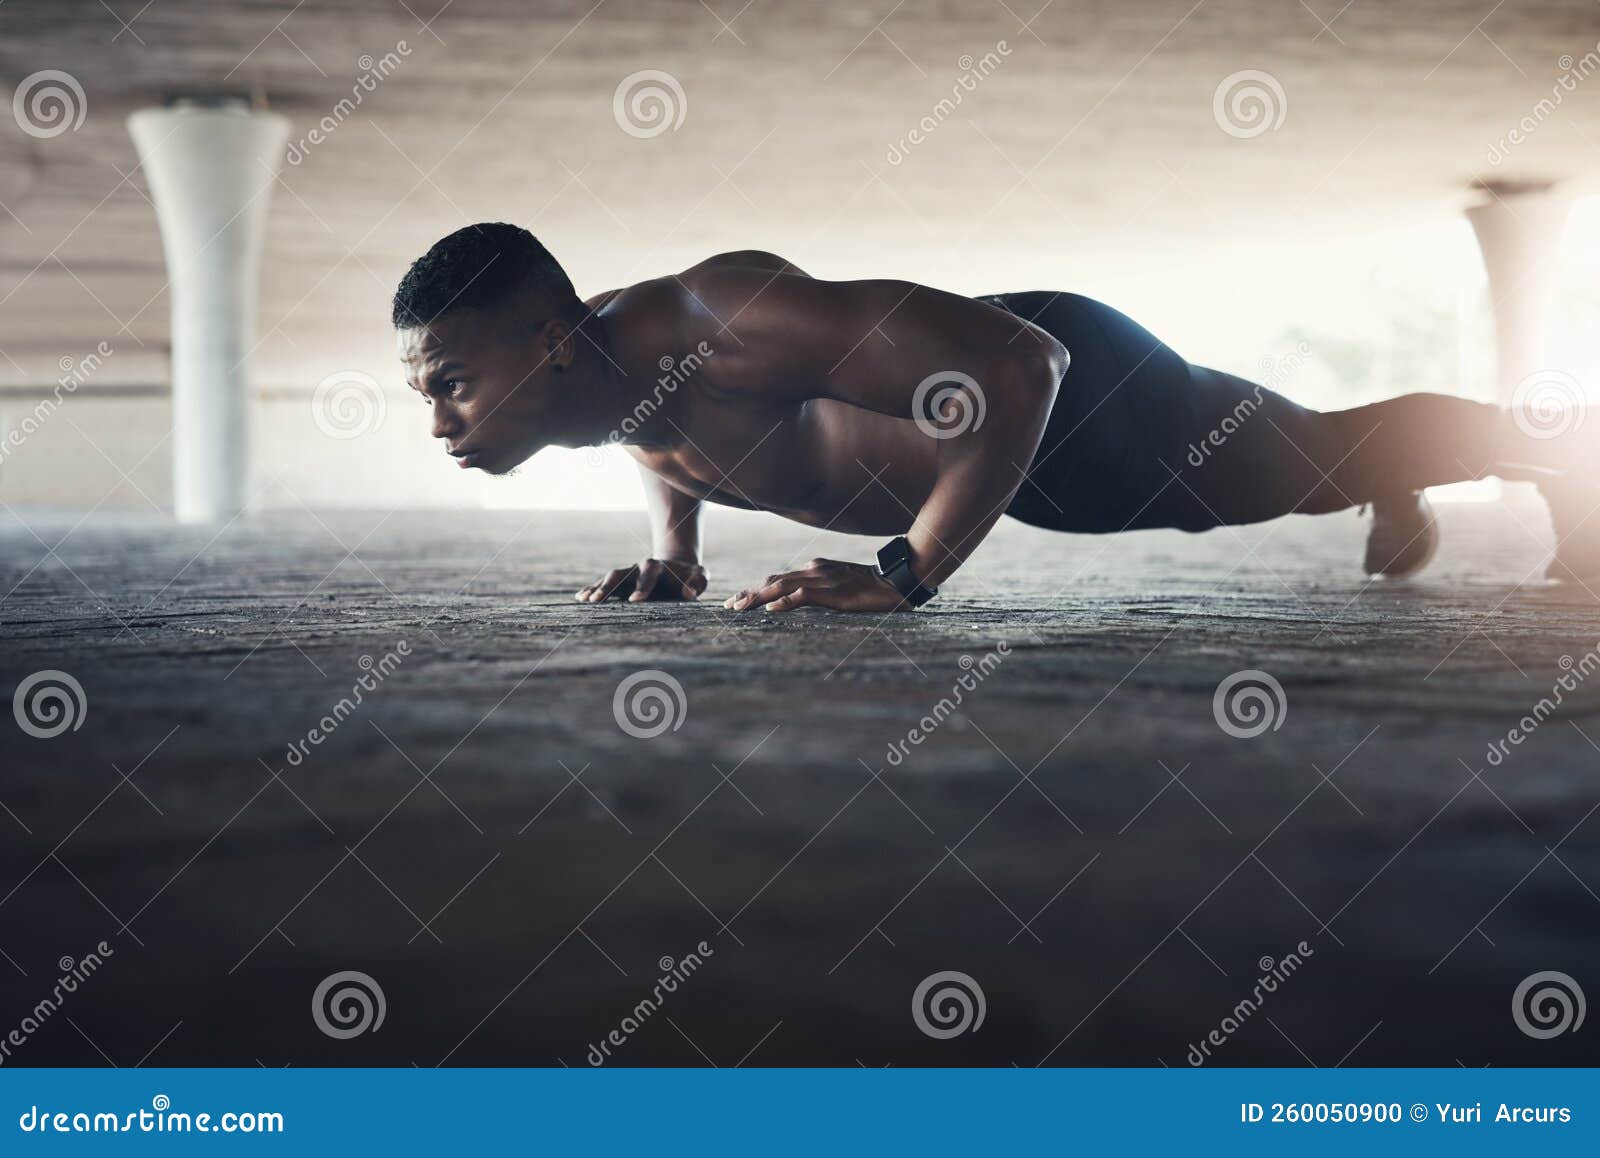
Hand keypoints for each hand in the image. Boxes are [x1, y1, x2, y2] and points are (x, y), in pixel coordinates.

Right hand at [576, 558, 706, 602]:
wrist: (676, 566)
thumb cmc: (689, 575)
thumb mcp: (700, 576)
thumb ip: (698, 582)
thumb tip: (688, 594)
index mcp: (657, 566)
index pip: (648, 574)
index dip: (642, 586)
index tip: (635, 601)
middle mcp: (638, 567)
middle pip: (620, 573)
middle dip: (609, 586)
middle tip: (598, 600)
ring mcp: (627, 573)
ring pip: (609, 578)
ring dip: (597, 588)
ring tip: (585, 600)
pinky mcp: (621, 581)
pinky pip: (603, 583)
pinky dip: (592, 589)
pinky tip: (580, 598)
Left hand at [723, 558, 909, 612]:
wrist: (896, 581)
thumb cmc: (871, 586)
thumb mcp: (840, 585)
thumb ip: (820, 589)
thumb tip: (798, 600)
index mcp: (815, 569)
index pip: (779, 579)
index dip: (756, 589)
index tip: (738, 601)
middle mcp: (814, 570)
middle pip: (774, 581)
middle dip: (749, 594)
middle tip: (728, 607)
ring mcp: (823, 579)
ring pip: (782, 586)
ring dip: (758, 597)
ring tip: (739, 608)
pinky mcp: (834, 592)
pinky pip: (804, 595)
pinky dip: (786, 602)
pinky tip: (771, 609)